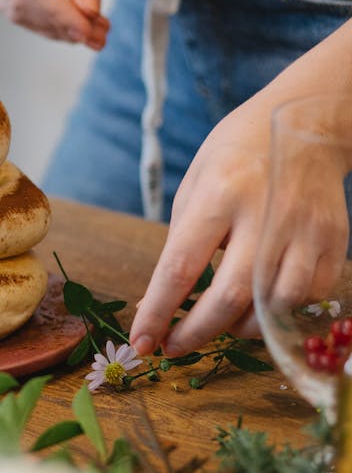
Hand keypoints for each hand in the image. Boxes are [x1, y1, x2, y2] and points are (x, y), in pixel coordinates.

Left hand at [130, 99, 349, 356]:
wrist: (305, 124)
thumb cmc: (235, 154)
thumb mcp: (194, 184)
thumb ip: (181, 241)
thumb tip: (162, 301)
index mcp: (219, 194)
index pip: (181, 267)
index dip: (158, 312)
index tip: (141, 342)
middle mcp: (265, 214)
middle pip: (231, 295)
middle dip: (197, 332)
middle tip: (175, 348)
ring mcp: (306, 229)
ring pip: (275, 305)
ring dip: (241, 327)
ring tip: (219, 322)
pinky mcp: (335, 240)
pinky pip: (309, 298)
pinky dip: (281, 313)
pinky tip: (260, 305)